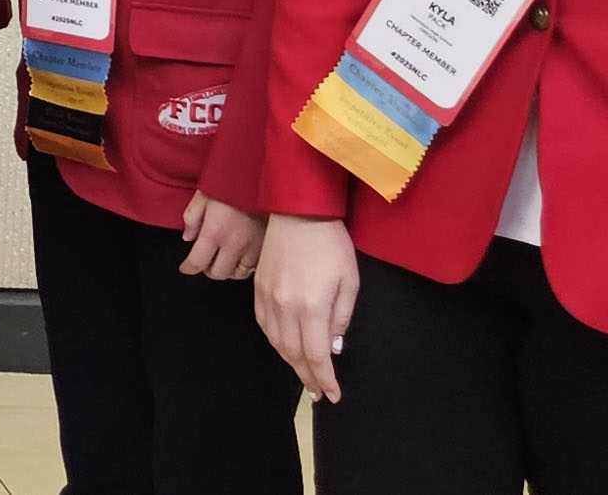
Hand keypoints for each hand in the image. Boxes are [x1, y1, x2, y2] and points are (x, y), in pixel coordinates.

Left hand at [178, 190, 264, 280]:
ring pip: (239, 273)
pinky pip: (256, 266)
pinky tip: (241, 255)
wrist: (260, 174)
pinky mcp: (268, 245)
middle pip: (218, 273)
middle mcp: (234, 244)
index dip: (188, 268)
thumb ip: (192, 218)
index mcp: (214, 232)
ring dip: (228, 269)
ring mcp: (254, 247)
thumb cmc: (230, 181)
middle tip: (205, 260)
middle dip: (208, 269)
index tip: (186, 267)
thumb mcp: (202, 196)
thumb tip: (188, 237)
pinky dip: (246, 266)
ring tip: (224, 258)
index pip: (197, 262)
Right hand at [253, 213, 357, 401]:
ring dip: (290, 362)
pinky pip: (264, 325)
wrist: (298, 212)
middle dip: (307, 376)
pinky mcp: (258, 288)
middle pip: (293, 353)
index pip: (316, 355)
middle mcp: (285, 307)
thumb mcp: (349, 281)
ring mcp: (267, 298)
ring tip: (304, 375)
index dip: (324, 378)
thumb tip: (332, 345)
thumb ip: (341, 317)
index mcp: (311, 307)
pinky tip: (284, 347)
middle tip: (318, 393)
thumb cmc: (331, 245)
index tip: (332, 395)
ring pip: (276, 342)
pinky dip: (275, 342)